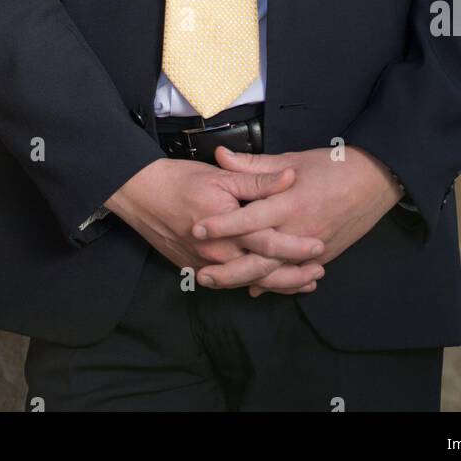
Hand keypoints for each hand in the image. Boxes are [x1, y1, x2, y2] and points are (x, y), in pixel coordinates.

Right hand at [105, 156, 328, 291]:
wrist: (141, 194)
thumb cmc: (180, 180)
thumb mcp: (221, 176)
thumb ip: (257, 180)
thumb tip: (288, 177)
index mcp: (228, 227)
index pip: (269, 242)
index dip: (296, 247)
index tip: (319, 247)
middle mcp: (218, 253)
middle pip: (262, 272)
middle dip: (293, 275)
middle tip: (317, 273)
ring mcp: (205, 264)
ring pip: (247, 282)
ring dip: (276, 283)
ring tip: (301, 282)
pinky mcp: (195, 268)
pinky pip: (228, 282)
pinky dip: (250, 283)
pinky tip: (265, 282)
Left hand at [189, 144, 402, 294]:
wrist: (375, 181)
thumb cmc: (332, 166)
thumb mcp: (292, 160)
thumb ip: (254, 165)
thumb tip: (221, 156)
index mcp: (290, 203)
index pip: (249, 219)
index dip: (222, 225)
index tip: (197, 229)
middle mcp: (300, 231)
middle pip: (259, 259)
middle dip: (228, 270)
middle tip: (201, 273)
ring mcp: (313, 249)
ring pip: (274, 274)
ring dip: (246, 281)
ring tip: (220, 284)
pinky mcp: (324, 256)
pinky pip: (293, 275)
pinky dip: (273, 284)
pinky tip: (254, 288)